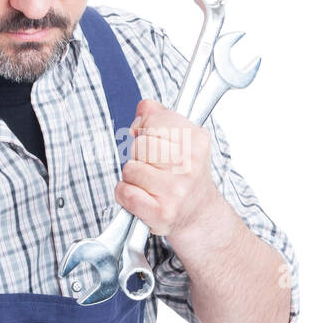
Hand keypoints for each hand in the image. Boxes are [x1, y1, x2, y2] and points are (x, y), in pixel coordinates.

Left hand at [115, 98, 220, 237]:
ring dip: (133, 176)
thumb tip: (144, 107)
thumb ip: (161, 118)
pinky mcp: (161, 211)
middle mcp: (189, 165)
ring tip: (150, 183)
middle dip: (139, 155)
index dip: (145, 129)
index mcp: (196, 141)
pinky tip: (141, 195)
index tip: (153, 139)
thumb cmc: (186, 177)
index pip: (153, 119)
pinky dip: (125, 194)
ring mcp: (175, 190)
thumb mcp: (183, 141)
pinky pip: (124, 191)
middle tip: (154, 167)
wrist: (199, 215)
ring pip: (129, 168)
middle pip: (139, 144)